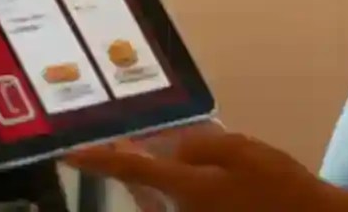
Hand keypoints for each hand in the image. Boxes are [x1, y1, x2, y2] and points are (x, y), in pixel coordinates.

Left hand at [65, 123, 335, 211]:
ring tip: (153, 154)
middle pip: (143, 190)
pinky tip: (188, 175)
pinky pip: (177, 207)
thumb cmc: (278, 185)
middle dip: (131, 166)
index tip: (70, 153)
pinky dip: (172, 192)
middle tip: (122, 143)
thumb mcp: (242, 150)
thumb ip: (199, 145)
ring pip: (159, 200)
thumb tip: (169, 149)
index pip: (132, 170)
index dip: (98, 161)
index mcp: (188, 188)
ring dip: (154, 181)